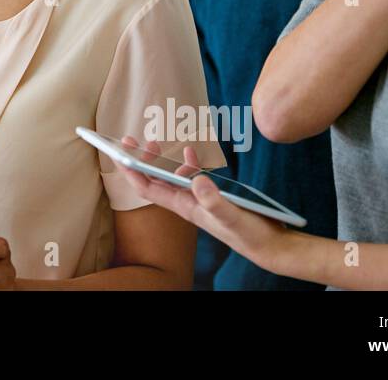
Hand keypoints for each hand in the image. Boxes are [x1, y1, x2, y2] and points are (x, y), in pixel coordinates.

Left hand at [117, 136, 291, 271]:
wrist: (269, 246)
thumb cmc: (249, 234)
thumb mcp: (232, 216)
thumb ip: (215, 201)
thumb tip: (197, 180)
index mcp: (184, 207)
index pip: (148, 188)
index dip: (131, 171)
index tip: (118, 152)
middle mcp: (187, 203)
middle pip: (154, 180)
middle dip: (139, 160)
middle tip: (130, 140)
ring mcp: (198, 199)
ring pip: (171, 177)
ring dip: (161, 160)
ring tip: (156, 142)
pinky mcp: (211, 196)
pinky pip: (193, 177)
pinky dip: (188, 164)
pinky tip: (189, 152)